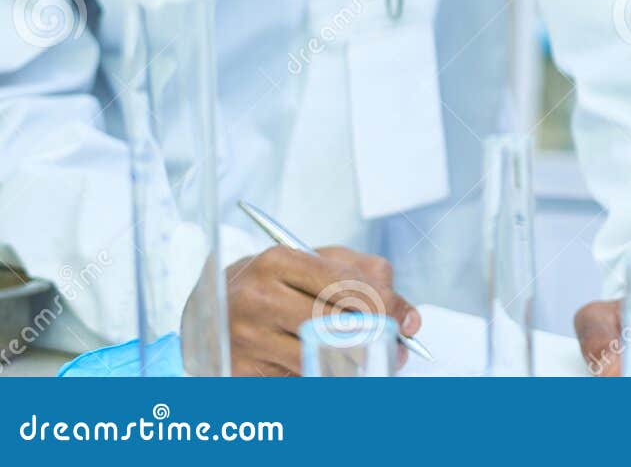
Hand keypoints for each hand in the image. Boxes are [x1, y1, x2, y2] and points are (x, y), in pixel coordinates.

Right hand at [197, 245, 419, 375]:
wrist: (209, 308)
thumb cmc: (273, 282)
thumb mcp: (316, 261)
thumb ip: (367, 276)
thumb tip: (409, 317)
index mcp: (279, 261)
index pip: (346, 286)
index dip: (385, 306)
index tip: (405, 320)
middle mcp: (258, 299)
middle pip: (335, 325)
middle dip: (375, 338)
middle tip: (395, 346)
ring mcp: (246, 339)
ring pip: (321, 359)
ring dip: (355, 363)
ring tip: (371, 359)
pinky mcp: (242, 372)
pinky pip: (300, 380)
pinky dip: (324, 376)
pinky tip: (331, 367)